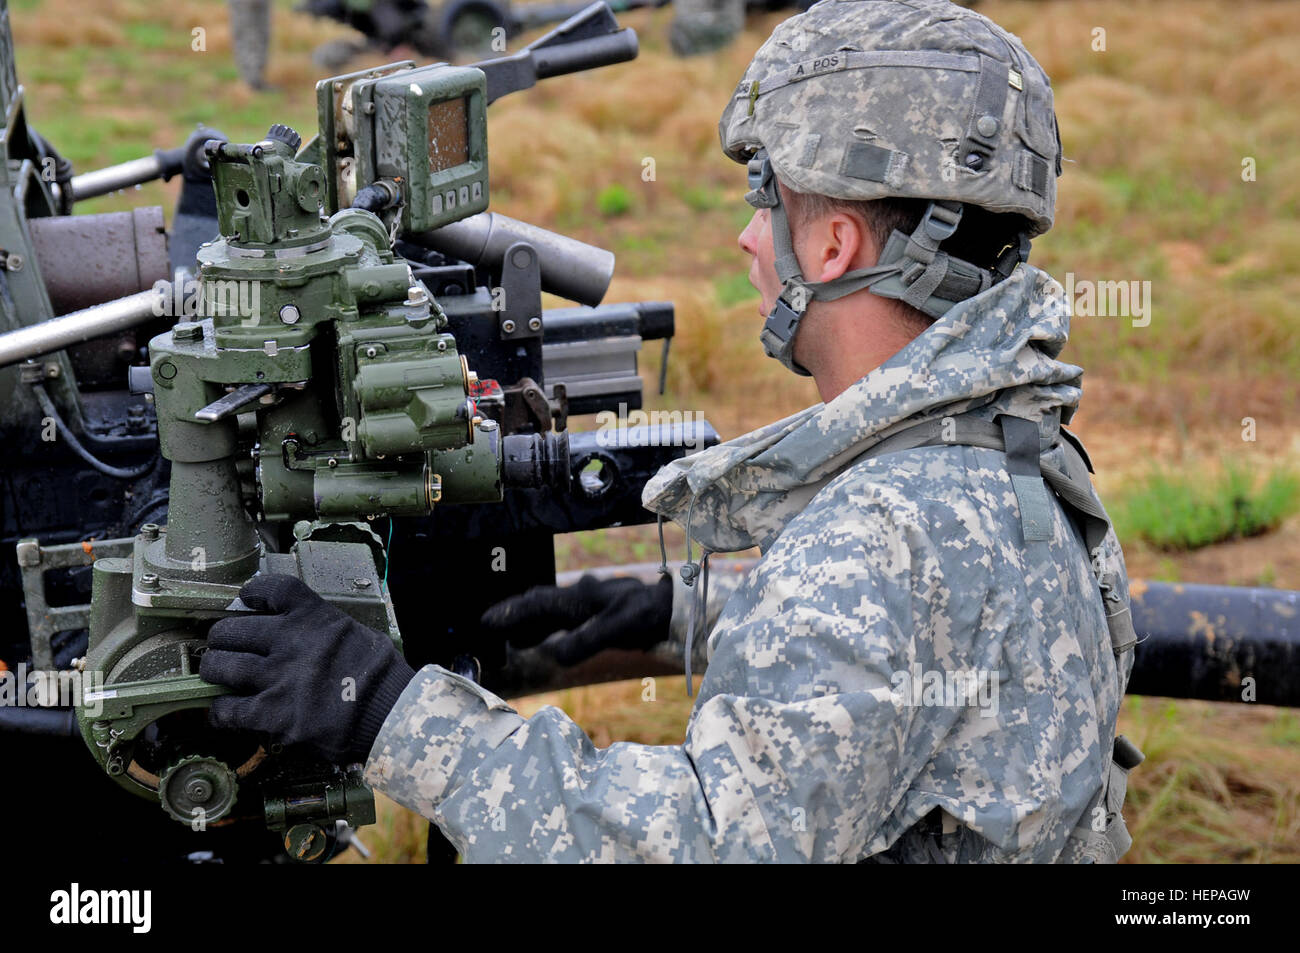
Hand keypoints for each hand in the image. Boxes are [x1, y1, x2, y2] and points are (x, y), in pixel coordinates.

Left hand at [199, 573, 414, 764]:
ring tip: (220, 676)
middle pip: (229, 630)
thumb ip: (320, 627)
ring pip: (218, 666)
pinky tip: (226, 712)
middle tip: (227, 649)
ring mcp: (278, 677)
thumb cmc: (379, 674)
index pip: (269, 588)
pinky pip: (226, 709)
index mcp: (314, 616)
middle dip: (223, 640)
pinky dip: (221, 711)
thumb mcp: (352, 632)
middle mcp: (291, 640)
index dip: (251, 594)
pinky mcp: (272, 713)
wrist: (390, 713)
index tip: (246, 602)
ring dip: (215, 671)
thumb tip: (296, 628)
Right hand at [480, 574, 672, 666]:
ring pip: (549, 611)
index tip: (487, 621)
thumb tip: (552, 654)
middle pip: (538, 604)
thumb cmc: (646, 616)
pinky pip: (562, 619)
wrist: (672, 609)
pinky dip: (545, 628)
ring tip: (507, 637)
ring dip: (527, 623)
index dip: (511, 613)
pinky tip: (539, 640)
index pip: (538, 603)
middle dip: (513, 615)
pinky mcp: (595, 613)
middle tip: (488, 626)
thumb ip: (584, 642)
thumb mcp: (616, 630)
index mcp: (580, 597)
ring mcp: (587, 604)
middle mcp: (580, 596)